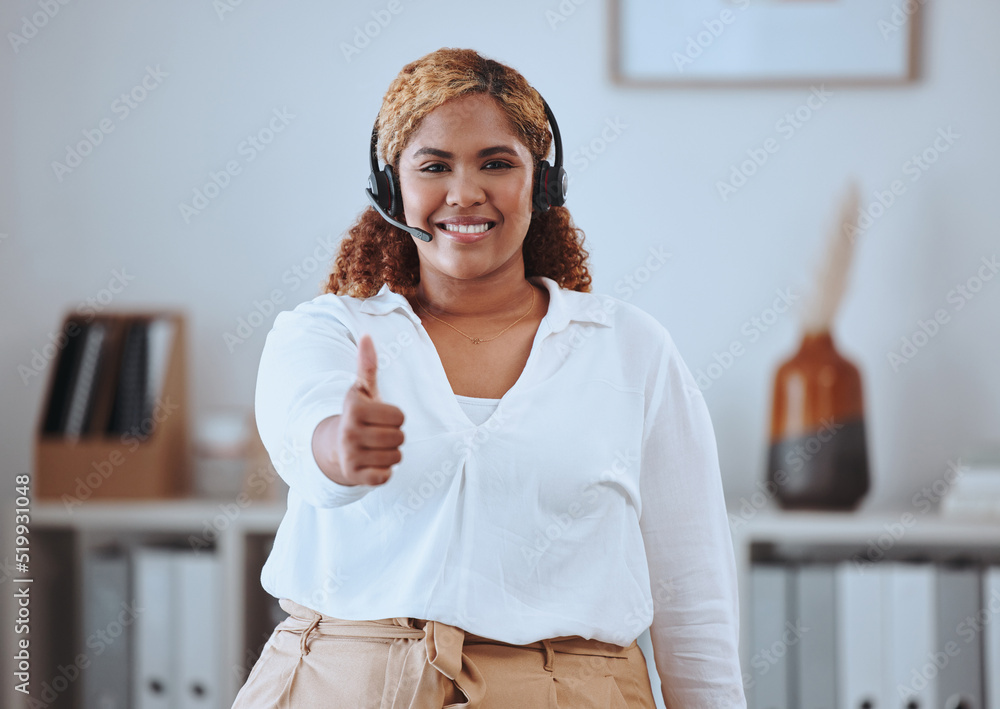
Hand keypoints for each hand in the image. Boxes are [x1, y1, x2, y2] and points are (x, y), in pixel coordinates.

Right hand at [334, 333, 404, 485]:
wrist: (336, 448)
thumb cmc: (359, 415)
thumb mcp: (363, 391)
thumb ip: (367, 365)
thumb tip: (367, 335)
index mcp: (354, 408)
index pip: (400, 416)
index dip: (395, 417)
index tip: (380, 417)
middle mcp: (349, 431)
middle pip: (400, 437)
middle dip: (395, 436)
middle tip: (378, 434)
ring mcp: (350, 455)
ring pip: (396, 457)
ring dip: (391, 454)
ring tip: (375, 448)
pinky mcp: (355, 476)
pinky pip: (387, 475)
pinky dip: (385, 471)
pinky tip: (372, 463)